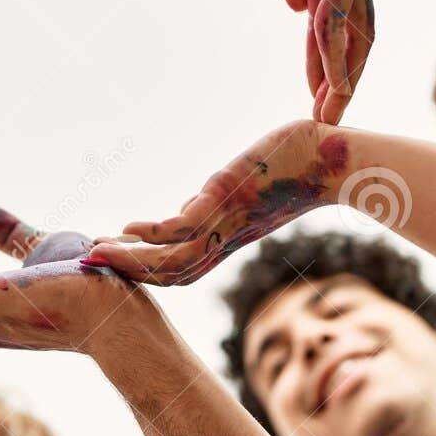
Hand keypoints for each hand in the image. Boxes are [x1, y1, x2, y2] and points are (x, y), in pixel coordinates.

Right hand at [81, 121, 351, 285]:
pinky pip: (185, 231)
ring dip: (132, 261)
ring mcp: (227, 224)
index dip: (144, 269)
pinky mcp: (230, 204)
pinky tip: (129, 229)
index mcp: (228, 238)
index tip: (112, 261)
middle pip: (170, 272)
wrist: (342, 162)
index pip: (180, 266)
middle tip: (92, 263)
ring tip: (98, 253)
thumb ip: (218, 201)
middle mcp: (226, 239)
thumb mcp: (248, 190)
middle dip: (128, 271)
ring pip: (172, 260)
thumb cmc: (303, 167)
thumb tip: (189, 206)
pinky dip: (152, 237)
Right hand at [234, 0, 373, 123]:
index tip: (315, 96)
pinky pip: (340, 13)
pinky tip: (334, 78)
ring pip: (350, 33)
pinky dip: (337, 50)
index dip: (322, 62)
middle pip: (349, 37)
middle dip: (339, 81)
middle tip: (329, 121)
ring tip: (332, 114)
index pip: (328, 24)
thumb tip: (295, 7)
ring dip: (341, 77)